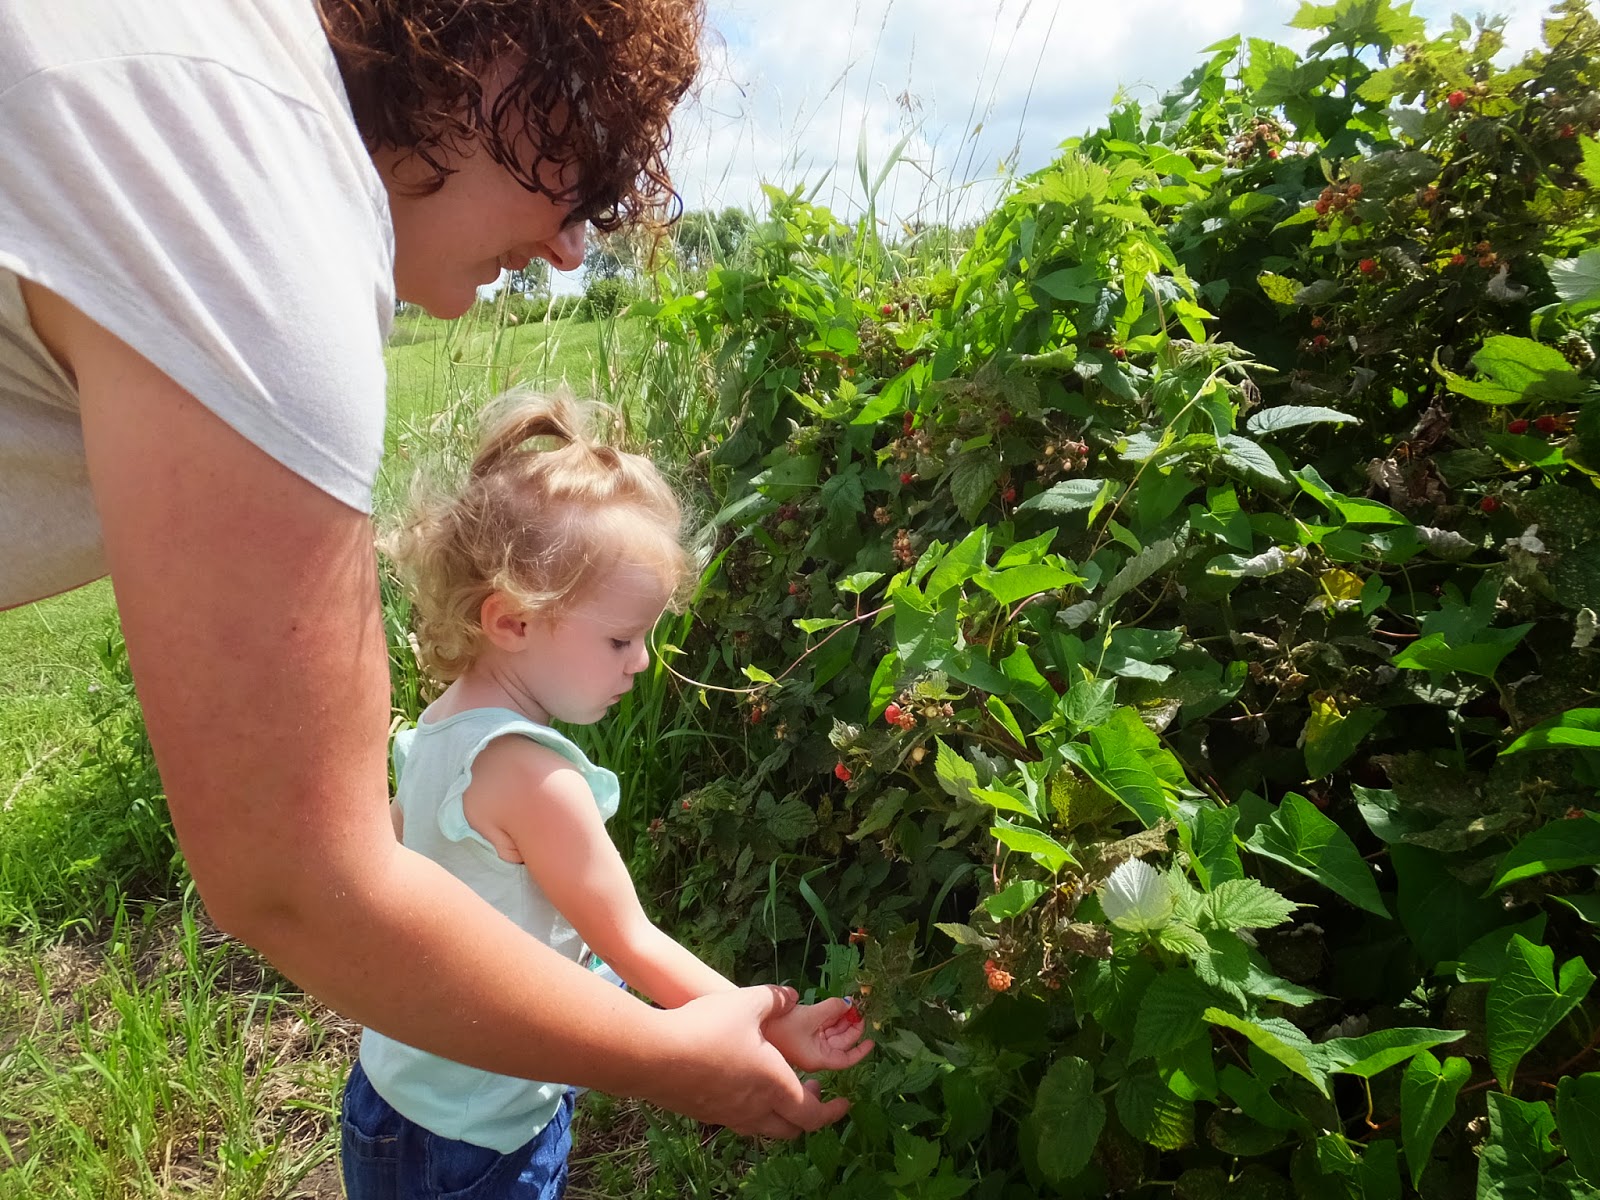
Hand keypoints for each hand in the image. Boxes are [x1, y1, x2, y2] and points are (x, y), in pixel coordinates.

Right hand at [646, 985, 853, 1137]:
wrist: (654, 1055)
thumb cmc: (707, 1028)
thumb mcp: (748, 1003)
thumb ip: (775, 999)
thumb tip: (791, 996)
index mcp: (775, 1085)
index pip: (813, 1113)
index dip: (832, 1111)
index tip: (844, 1102)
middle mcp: (755, 1109)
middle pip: (791, 1129)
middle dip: (809, 1114)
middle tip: (814, 1091)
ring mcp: (728, 1115)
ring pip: (764, 1128)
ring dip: (781, 1113)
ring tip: (780, 1087)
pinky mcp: (705, 1113)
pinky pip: (739, 1120)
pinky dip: (753, 1110)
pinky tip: (743, 1083)